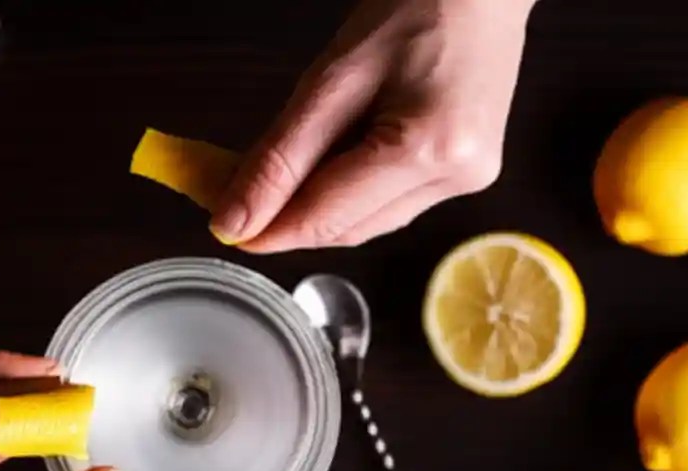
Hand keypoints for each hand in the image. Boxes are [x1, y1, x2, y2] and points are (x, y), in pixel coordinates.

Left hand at [210, 0, 536, 251]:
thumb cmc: (416, 6)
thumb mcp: (333, 77)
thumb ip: (281, 157)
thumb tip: (235, 220)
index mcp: (427, 151)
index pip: (327, 217)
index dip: (268, 230)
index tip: (221, 228)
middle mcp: (456, 178)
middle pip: (348, 229)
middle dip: (287, 220)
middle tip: (232, 200)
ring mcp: (467, 181)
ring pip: (368, 223)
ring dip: (317, 208)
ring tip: (274, 178)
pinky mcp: (466, 175)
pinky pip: (390, 203)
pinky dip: (349, 193)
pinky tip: (325, 166)